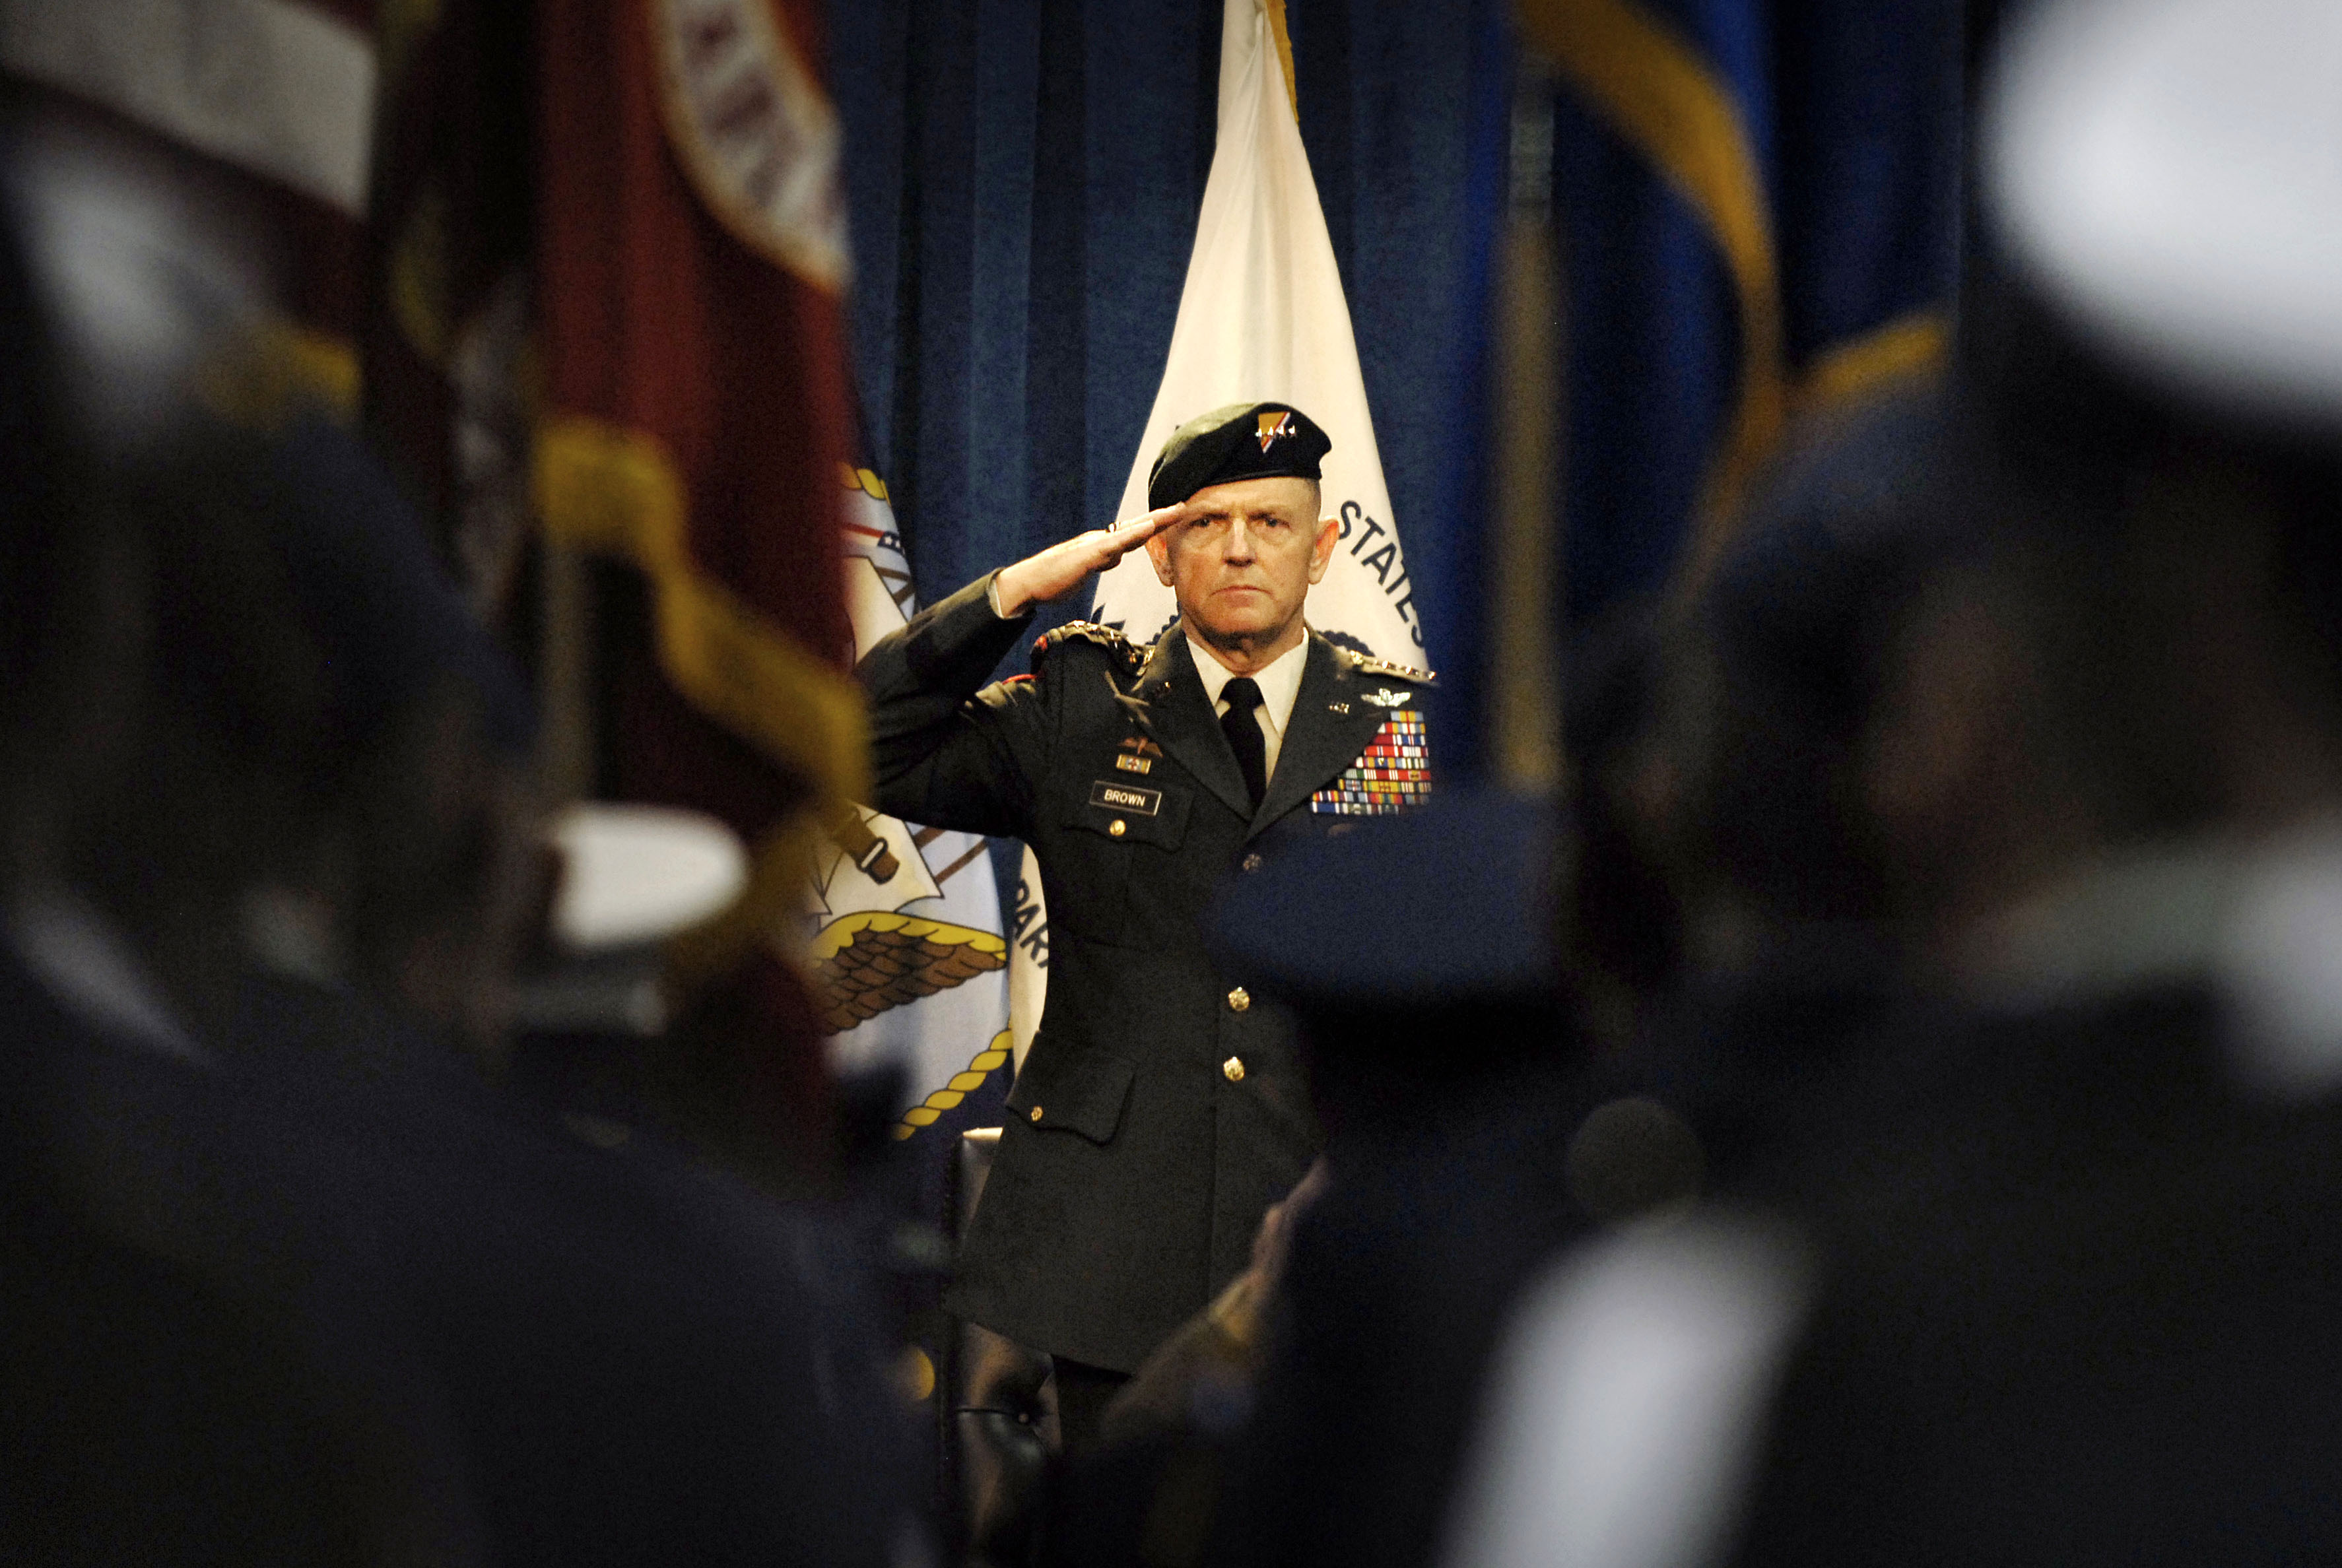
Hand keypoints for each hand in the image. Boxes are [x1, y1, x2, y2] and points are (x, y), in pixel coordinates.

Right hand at [992, 502, 1191, 615]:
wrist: (1030, 582)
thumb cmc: (1056, 578)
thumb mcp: (1087, 570)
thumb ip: (1104, 561)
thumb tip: (1118, 557)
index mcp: (1102, 545)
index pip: (1133, 533)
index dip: (1154, 525)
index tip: (1174, 517)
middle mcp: (1100, 540)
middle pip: (1136, 527)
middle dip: (1161, 518)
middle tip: (1183, 507)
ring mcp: (1094, 547)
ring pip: (1129, 532)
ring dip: (1152, 522)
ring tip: (1173, 513)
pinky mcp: (1087, 556)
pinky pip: (1114, 545)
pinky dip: (1132, 536)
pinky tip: (1147, 530)